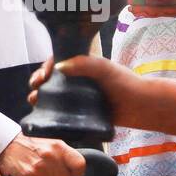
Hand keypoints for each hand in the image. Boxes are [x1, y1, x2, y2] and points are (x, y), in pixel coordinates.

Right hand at [0, 134, 85, 175]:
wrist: (10, 146)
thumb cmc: (33, 146)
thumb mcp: (53, 144)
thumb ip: (66, 156)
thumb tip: (78, 170)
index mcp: (58, 147)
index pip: (79, 164)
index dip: (77, 172)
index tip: (74, 173)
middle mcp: (50, 156)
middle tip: (52, 171)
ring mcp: (39, 168)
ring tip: (42, 172)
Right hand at [28, 55, 145, 129]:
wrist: (140, 107)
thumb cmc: (124, 83)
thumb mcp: (103, 68)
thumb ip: (83, 64)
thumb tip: (58, 67)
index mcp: (82, 65)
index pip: (57, 62)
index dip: (46, 67)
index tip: (42, 75)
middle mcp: (78, 79)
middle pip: (52, 78)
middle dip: (39, 82)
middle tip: (35, 88)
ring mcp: (79, 96)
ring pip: (54, 95)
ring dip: (40, 96)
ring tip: (35, 100)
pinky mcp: (82, 113)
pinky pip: (62, 111)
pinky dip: (50, 111)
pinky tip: (44, 114)